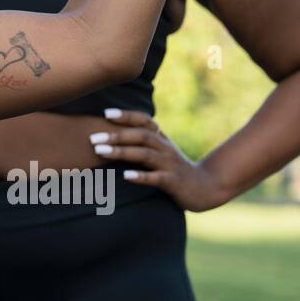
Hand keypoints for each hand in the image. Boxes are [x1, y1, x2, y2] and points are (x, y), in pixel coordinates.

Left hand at [90, 108, 229, 211]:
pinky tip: (126, 175)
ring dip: (122, 152)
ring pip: (145, 154)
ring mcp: (170, 164)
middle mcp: (165, 148)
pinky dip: (141, 175)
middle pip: (141, 136)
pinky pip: (156, 178)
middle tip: (93, 138)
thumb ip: (141, 141)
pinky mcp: (174, 181)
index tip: (105, 113)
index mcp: (161, 138)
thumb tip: (110, 135)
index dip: (126, 115)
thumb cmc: (174, 168)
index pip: (144, 121)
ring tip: (100, 152)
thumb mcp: (160, 151)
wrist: (206, 188)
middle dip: (116, 135)